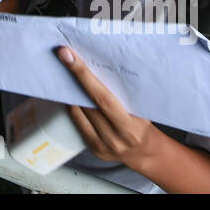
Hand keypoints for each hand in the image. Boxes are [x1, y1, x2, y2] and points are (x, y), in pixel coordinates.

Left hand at [57, 46, 161, 168]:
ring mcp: (102, 145)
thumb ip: (124, 94)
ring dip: (70, 91)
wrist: (145, 152)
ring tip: (66, 71)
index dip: (84, 76)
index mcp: (131, 127)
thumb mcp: (141, 111)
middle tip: (64, 56)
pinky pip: (77, 122)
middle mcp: (115, 138)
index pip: (103, 98)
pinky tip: (71, 93)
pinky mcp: (92, 148)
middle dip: (74, 78)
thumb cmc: (144, 125)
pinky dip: (73, 106)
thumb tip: (99, 64)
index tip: (70, 57)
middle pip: (88, 104)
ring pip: (79, 112)